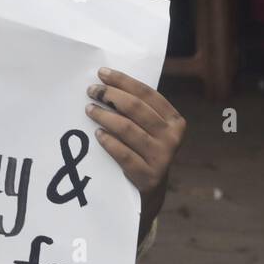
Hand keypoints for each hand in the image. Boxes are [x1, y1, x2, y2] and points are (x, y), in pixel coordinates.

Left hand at [87, 67, 186, 220]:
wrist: (151, 190)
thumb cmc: (144, 149)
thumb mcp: (149, 129)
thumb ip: (138, 109)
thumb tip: (105, 81)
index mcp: (174, 121)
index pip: (147, 94)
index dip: (123, 81)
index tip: (101, 73)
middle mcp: (172, 138)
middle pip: (136, 108)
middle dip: (110, 95)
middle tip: (91, 91)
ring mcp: (162, 158)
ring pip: (128, 129)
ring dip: (104, 116)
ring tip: (89, 109)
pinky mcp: (149, 176)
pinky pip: (124, 154)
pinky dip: (108, 142)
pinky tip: (97, 134)